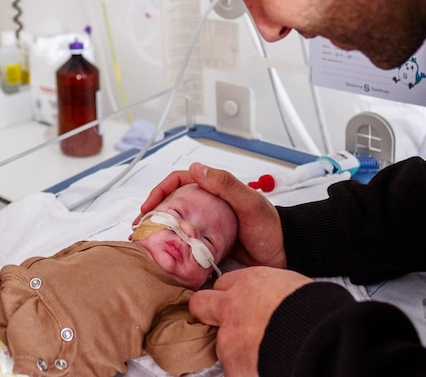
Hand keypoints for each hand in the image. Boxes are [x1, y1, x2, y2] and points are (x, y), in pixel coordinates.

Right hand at [139, 162, 286, 267]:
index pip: (180, 182)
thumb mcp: (250, 204)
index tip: (149, 205)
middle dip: (153, 213)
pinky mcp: (208, 248)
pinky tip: (163, 257)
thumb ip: (227, 185)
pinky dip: (172, 249)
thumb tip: (197, 169)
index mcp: (214, 192)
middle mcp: (207, 208)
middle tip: (139, 227)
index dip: (161, 190)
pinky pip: (186, 246)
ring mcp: (207, 228)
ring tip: (144, 243)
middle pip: (172, 204)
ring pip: (176, 225)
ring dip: (159, 232)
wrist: (286, 255)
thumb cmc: (271, 228)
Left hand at [189, 267, 311, 375]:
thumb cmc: (319, 312)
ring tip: (263, 354)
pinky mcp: (233, 367)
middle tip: (229, 325)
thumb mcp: (294, 287)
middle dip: (208, 313)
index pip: (224, 284)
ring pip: (221, 343)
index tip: (241, 305)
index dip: (232, 295)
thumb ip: (273, 293)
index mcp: (250, 283)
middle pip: (201, 304)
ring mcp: (228, 340)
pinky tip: (264, 368)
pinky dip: (245, 370)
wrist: (321, 340)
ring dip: (236, 350)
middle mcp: (231, 308)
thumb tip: (275, 303)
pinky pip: (233, 370)